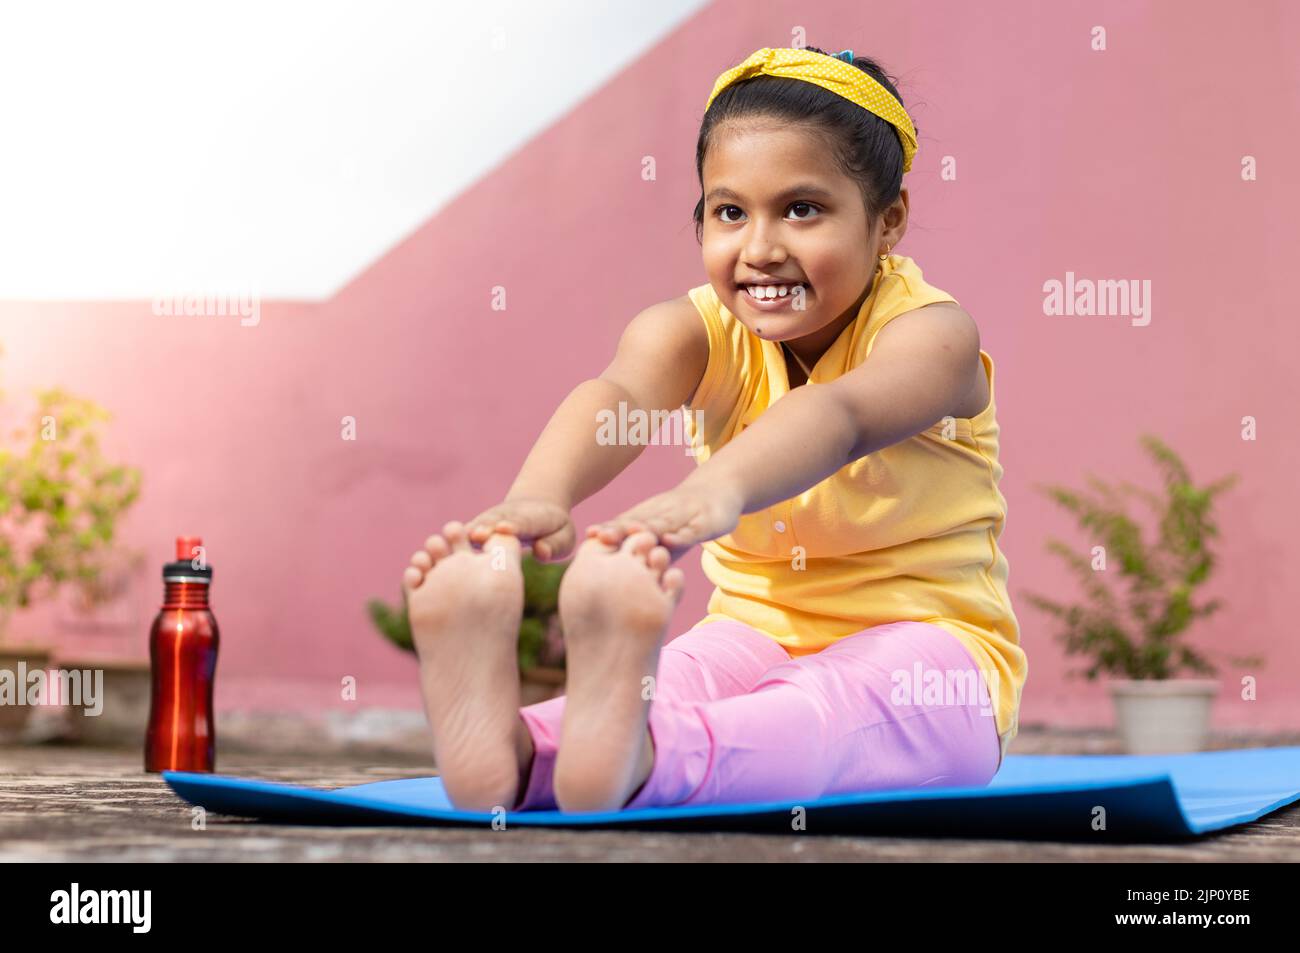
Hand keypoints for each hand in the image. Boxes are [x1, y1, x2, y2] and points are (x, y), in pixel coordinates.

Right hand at [464, 497, 575, 561]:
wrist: (536, 505)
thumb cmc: (553, 529)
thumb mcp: (564, 536)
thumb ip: (555, 545)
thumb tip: (541, 552)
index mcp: (535, 517)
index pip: (524, 521)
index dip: (515, 525)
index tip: (505, 529)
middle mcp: (510, 515)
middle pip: (498, 521)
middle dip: (489, 527)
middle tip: (478, 534)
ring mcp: (492, 519)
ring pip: (480, 523)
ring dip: (470, 530)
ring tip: (459, 539)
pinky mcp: (479, 526)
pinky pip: (468, 532)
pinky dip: (457, 537)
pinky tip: (444, 546)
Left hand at [586, 478, 742, 560]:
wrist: (721, 489)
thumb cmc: (685, 518)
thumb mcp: (663, 529)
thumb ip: (642, 545)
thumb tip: (618, 569)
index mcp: (651, 516)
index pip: (626, 524)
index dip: (608, 529)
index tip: (588, 538)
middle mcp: (664, 513)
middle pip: (640, 522)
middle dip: (619, 529)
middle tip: (599, 536)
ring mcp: (685, 516)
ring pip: (663, 523)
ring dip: (647, 529)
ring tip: (629, 534)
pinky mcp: (706, 522)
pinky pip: (692, 530)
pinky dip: (681, 535)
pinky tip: (670, 540)